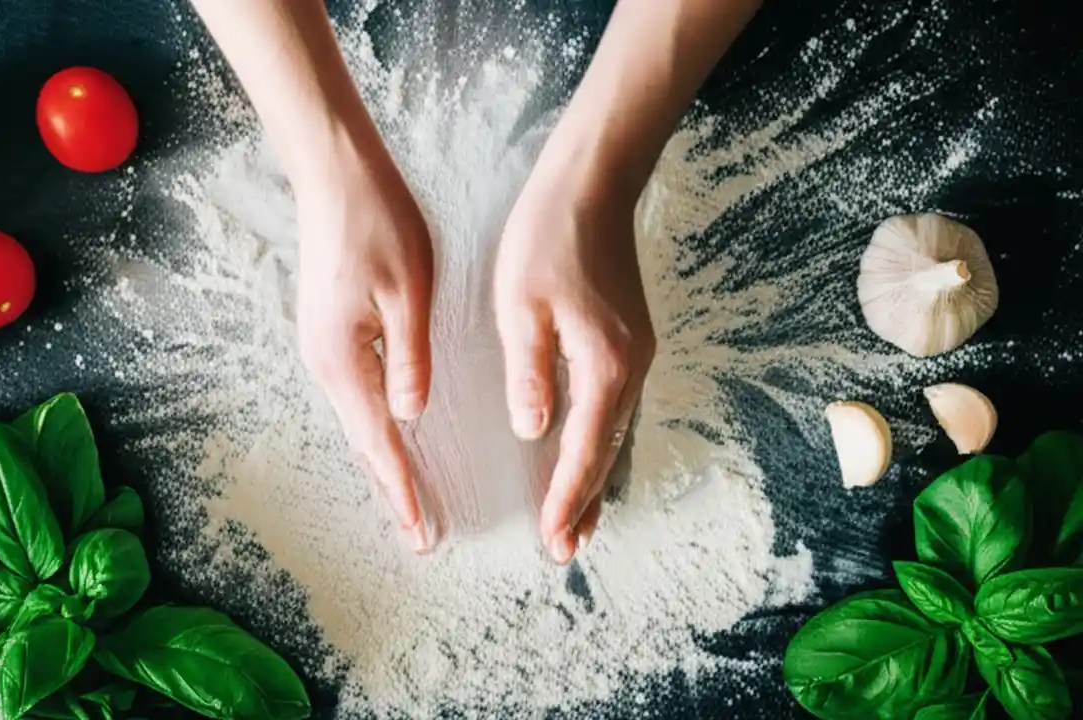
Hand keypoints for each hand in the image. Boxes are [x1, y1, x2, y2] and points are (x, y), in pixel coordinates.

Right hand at [294, 137, 434, 552]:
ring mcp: (320, 346)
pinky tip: (390, 436)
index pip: (379, 441)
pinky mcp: (327, 330)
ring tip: (408, 498)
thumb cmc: (378, 225)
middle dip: (391, 487)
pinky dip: (374, 427)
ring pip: (355, 420)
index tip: (422, 531)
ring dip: (382, 460)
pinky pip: (353, 395)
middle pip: (361, 440)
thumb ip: (410, 359)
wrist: (334, 176)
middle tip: (420, 532)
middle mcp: (324, 362)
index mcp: (344, 358)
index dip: (402, 488)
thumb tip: (410, 415)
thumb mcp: (409, 294)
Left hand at [495, 144, 655, 564]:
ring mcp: (636, 352)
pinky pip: (618, 407)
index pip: (583, 449)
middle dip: (586, 501)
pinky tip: (590, 452)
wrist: (593, 183)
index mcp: (604, 363)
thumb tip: (534, 432)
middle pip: (610, 450)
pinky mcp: (628, 339)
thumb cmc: (549, 236)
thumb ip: (529, 373)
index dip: (567, 497)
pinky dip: (604, 441)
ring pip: (617, 432)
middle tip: (567, 547)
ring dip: (597, 477)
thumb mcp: (522, 305)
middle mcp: (631, 365)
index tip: (552, 538)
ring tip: (580, 520)